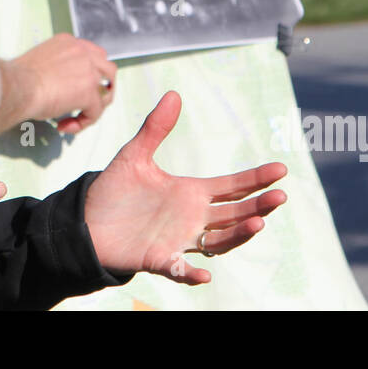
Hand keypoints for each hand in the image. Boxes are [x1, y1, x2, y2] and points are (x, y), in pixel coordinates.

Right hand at [5, 33, 116, 134]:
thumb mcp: (39, 64)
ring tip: (80, 117)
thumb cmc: (18, 79)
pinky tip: (66, 126)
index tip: (75, 87)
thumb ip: (55, 70)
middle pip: (106, 69)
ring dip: (97, 106)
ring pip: (106, 91)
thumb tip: (56, 87)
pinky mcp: (89, 92)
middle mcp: (83, 52)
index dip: (88, 73)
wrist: (17, 86)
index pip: (91, 55)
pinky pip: (95, 112)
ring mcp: (89, 72)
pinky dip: (83, 123)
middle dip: (100, 87)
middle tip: (87, 102)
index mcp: (69, 43)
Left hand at [83, 91, 287, 283]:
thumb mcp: (135, 155)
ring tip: (257, 223)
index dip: (256, 179)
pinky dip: (191, 273)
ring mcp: (178, 240)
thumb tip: (174, 93)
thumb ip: (155, 128)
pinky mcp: (157, 259)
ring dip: (238, 234)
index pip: (232, 186)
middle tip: (280, 196)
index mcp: (191, 193)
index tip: (280, 169)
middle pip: (234, 213)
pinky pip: (179, 269)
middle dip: (258, 206)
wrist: (86, 222)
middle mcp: (192, 218)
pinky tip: (205, 275)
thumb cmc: (114, 191)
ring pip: (218, 241)